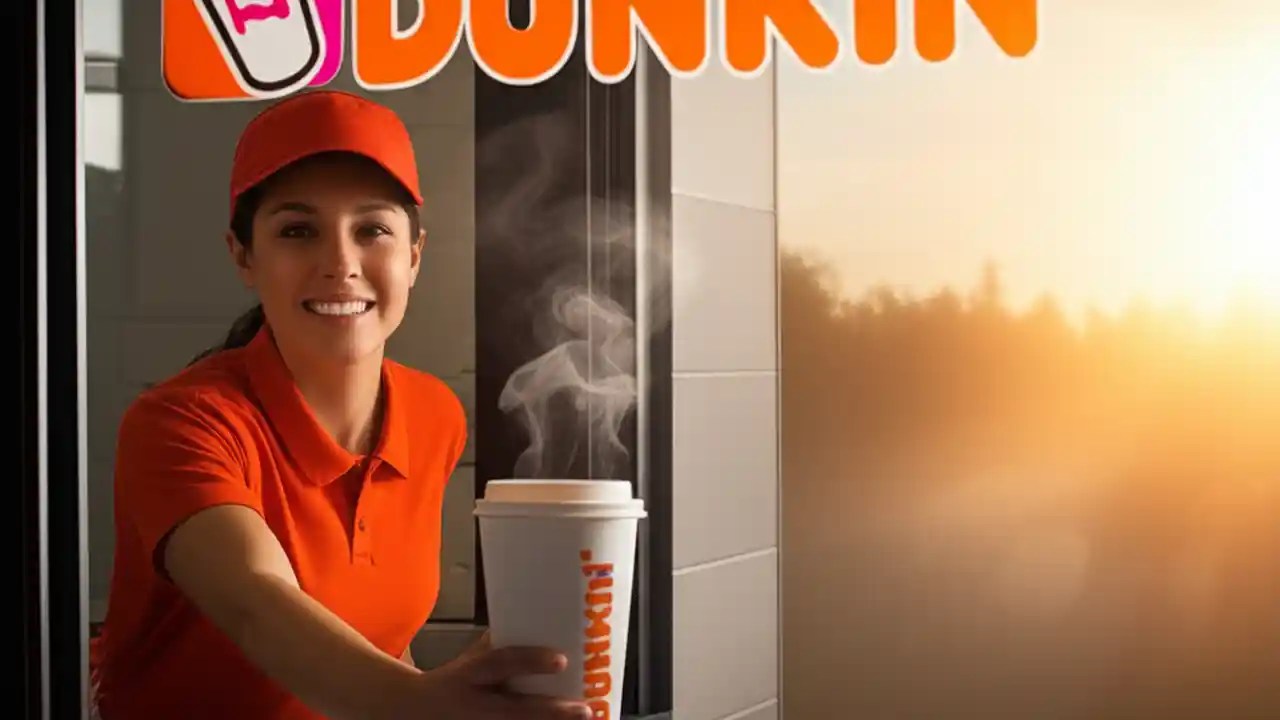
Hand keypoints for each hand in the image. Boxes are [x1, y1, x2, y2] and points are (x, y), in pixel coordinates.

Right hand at [380, 631, 593, 719]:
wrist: (416, 710)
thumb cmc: (456, 679)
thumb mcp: (474, 658)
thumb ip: (503, 644)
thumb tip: (543, 617)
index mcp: (472, 674)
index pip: (502, 663)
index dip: (531, 661)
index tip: (561, 660)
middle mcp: (477, 704)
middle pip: (517, 711)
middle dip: (552, 711)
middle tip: (585, 709)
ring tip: (585, 719)